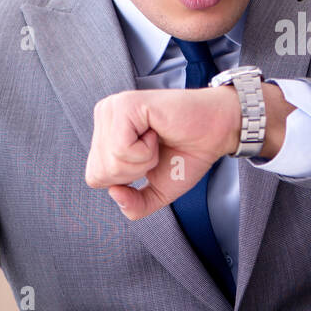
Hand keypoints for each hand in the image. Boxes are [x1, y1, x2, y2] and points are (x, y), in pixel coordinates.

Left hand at [85, 83, 291, 219]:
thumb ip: (133, 206)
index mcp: (106, 133)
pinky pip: (121, 149)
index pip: (95, 177)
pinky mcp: (126, 105)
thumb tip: (114, 193)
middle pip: (99, 172)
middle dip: (134, 172)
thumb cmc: (188, 154)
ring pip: (110, 161)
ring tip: (157, 140)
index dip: (127, 181)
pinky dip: (145, 152)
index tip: (150, 159)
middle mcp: (105, 116)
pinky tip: (157, 132)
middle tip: (156, 150)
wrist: (216, 132)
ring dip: (142, 161)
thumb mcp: (156, 191)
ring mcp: (113, 108)